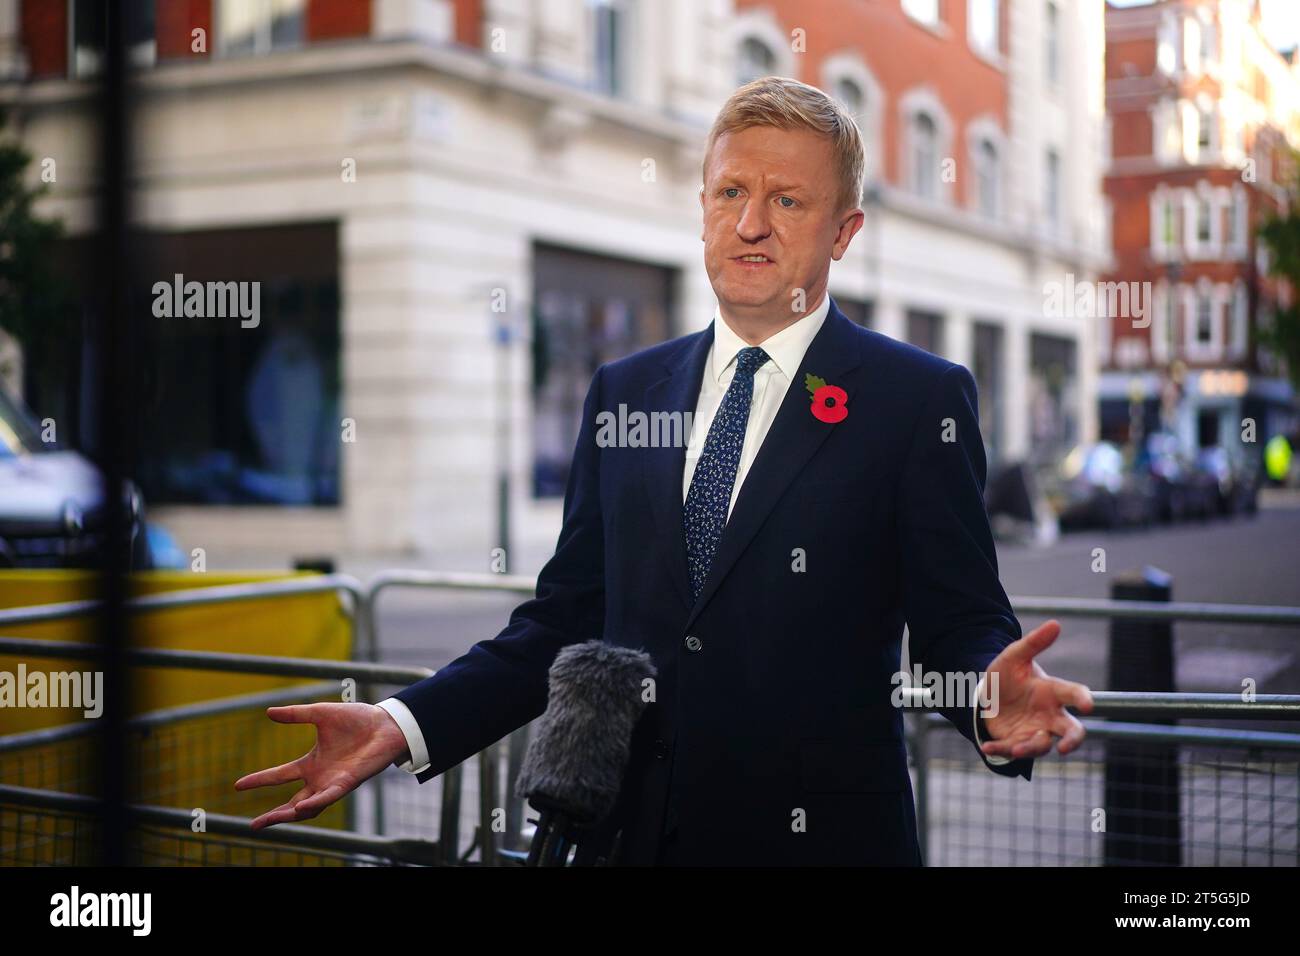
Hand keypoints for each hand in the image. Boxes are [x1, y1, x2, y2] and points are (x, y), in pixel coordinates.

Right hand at [234, 702, 409, 829]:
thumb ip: (296, 714)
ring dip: (291, 814)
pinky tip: (302, 807)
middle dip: (274, 815)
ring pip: (309, 807)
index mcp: (312, 763)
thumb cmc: (357, 719)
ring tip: (272, 820)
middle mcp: (321, 777)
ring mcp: (334, 782)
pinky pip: (329, 797)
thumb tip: (268, 711)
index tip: (237, 785)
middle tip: (253, 825)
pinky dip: (316, 803)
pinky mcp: (348, 782)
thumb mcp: (321, 714)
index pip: (280, 775)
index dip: (260, 780)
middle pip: (292, 803)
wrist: (386, 722)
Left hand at [979, 620, 1093, 759]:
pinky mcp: (1016, 742)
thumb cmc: (1008, 675)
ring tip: (1017, 749)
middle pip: (1072, 731)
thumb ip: (1034, 643)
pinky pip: (1012, 750)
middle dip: (1073, 740)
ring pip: (1043, 745)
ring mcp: (1035, 731)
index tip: (1087, 705)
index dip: (1083, 699)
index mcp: (1053, 692)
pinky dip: (1000, 750)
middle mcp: (1050, 715)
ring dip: (1032, 748)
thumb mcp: (1015, 656)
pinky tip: (987, 747)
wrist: (986, 694)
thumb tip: (1055, 623)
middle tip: (1066, 747)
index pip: (1075, 694)